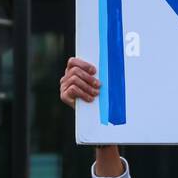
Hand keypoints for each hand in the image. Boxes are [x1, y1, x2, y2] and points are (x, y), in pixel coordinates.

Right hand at [60, 58, 121, 174]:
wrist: (91, 116)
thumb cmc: (98, 97)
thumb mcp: (98, 85)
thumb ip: (98, 76)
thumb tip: (114, 64)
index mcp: (73, 72)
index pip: (73, 61)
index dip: (84, 64)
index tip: (95, 71)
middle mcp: (66, 78)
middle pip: (75, 70)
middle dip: (88, 77)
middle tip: (99, 85)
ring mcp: (64, 87)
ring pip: (74, 79)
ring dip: (87, 86)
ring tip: (96, 93)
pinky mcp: (64, 96)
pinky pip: (72, 89)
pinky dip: (83, 93)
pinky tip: (90, 99)